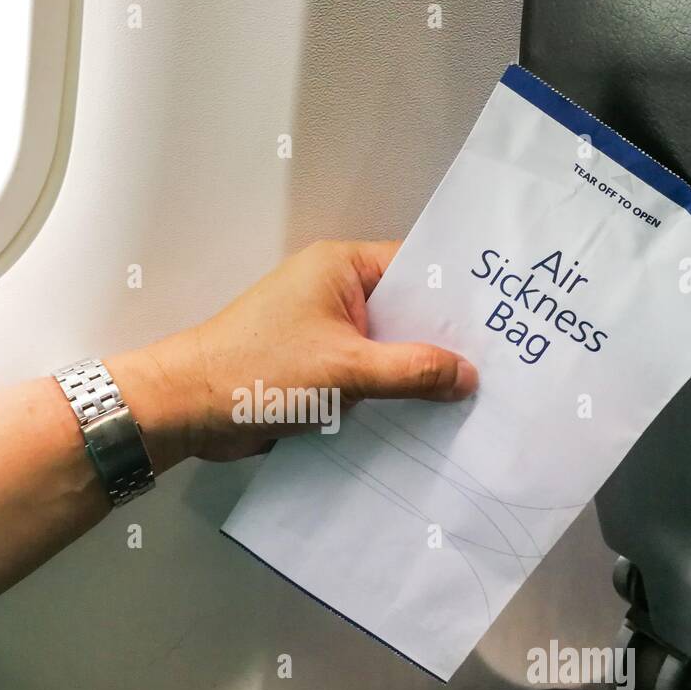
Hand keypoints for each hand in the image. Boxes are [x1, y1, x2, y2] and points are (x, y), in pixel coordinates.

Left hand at [107, 240, 478, 469]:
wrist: (186, 410)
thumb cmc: (258, 372)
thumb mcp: (346, 370)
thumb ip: (412, 371)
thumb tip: (467, 375)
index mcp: (341, 268)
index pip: (417, 268)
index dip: (458, 295)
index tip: (504, 322)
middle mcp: (335, 292)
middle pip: (405, 313)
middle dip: (442, 342)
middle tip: (501, 368)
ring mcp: (324, 332)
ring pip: (387, 350)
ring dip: (415, 375)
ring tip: (474, 400)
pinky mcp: (315, 369)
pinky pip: (365, 377)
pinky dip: (388, 396)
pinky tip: (425, 421)